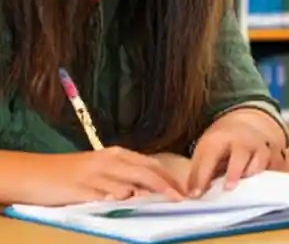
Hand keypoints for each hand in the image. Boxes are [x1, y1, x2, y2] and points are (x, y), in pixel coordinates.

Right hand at [9, 147, 186, 205]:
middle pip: (144, 173)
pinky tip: (123, 202)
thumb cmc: (72, 173)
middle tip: (180, 199)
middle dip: (164, 186)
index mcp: (117, 155)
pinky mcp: (79, 189)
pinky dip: (115, 199)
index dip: (169, 178)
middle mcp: (108, 162)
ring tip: (161, 201)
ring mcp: (94, 175)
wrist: (36, 173)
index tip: (184, 191)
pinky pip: (102, 195)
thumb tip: (149, 189)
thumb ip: (125, 177)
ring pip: (125, 184)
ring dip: (143, 193)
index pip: (150, 165)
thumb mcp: (102, 169)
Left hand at [188, 109, 287, 195]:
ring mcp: (261, 146)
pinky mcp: (274, 154)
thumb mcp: (205, 152)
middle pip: (241, 155)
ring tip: (245, 186)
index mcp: (220, 138)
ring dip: (252, 174)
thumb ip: (197, 174)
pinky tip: (263, 186)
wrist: (244, 126)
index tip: (196, 195)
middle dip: (235, 172)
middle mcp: (243, 140)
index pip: (210, 157)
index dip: (202, 177)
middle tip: (228, 188)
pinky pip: (276, 166)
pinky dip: (271, 177)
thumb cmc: (221, 145)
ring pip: (261, 160)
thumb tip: (192, 196)